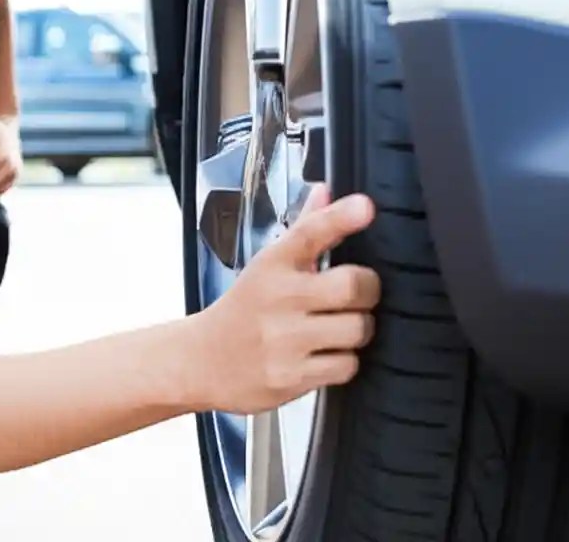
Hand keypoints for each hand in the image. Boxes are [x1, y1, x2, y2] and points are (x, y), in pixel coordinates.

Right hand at [187, 184, 380, 414]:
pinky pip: (346, 366)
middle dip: (368, 291)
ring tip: (338, 329)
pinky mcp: (290, 377)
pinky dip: (343, 362)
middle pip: (352, 287)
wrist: (201, 361)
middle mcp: (278, 298)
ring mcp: (284, 340)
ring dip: (357, 330)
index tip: (365, 207)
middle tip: (356, 296)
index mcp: (273, 264)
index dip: (342, 217)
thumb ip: (305, 229)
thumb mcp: (268, 265)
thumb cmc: (244, 308)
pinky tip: (325, 356)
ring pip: (357, 330)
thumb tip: (327, 191)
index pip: (310, 232)